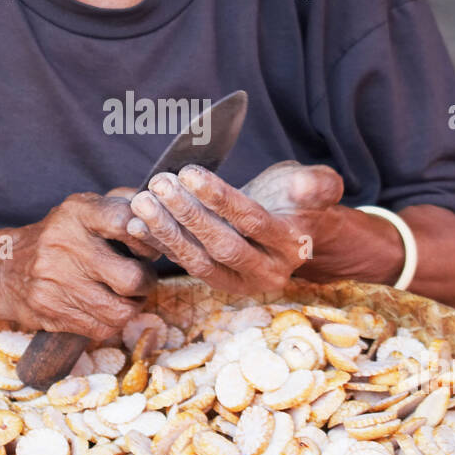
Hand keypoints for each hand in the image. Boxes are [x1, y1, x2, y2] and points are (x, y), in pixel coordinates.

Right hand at [0, 191, 157, 341]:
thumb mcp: (83, 210)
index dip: (147, 239)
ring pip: (120, 311)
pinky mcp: (51, 311)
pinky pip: (101, 328)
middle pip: (130, 278)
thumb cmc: (58, 237)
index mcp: (76, 214)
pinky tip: (106, 309)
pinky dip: (111, 322)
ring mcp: (56, 281)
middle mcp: (64, 245)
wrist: (5, 268)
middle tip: (142, 279)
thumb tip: (157, 209)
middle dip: (146, 283)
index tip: (148, 247)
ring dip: (132, 307)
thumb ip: (122, 204)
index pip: (124, 221)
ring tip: (127, 296)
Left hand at [127, 161, 343, 293]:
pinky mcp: (217, 282)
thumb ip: (318, 184)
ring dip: (166, 232)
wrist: (295, 230)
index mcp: (291, 246)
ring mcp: (239, 282)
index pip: (251, 220)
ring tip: (142, 203)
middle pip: (222, 245)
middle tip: (158, 185)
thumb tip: (305, 186)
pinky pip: (185, 266)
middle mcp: (267, 272)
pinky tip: (137, 225)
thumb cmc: (300, 201)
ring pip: (199, 261)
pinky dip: (160, 246)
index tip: (189, 172)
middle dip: (187, 214)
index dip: (219, 198)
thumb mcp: (318, 185)